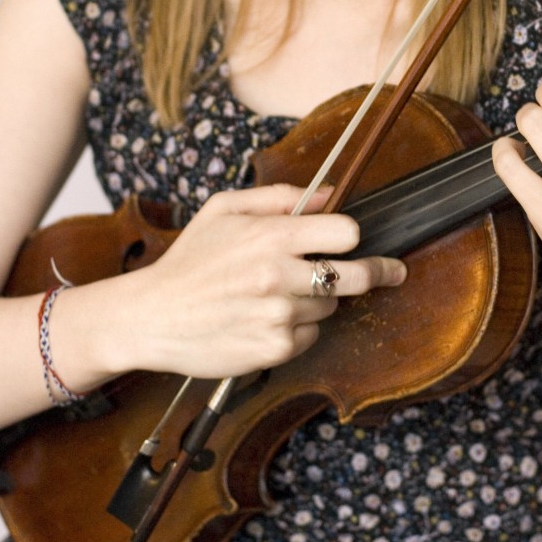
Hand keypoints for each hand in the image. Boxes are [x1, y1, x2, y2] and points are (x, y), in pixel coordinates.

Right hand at [117, 183, 406, 378]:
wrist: (151, 316)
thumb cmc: (189, 260)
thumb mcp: (224, 209)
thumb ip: (280, 197)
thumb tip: (328, 192)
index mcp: (271, 237)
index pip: (346, 232)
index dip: (352, 235)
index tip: (354, 240)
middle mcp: (279, 276)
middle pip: (356, 276)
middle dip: (377, 272)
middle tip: (390, 271)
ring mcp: (279, 316)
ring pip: (330, 307)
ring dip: (318, 300)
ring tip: (278, 294)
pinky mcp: (274, 349)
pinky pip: (310, 336)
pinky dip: (298, 328)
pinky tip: (267, 319)